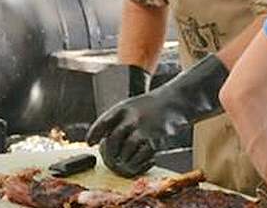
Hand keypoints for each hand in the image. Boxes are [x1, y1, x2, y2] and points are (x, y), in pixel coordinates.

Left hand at [86, 55, 228, 177]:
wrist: (176, 102)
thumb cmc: (152, 106)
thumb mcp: (131, 106)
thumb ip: (117, 119)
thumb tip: (103, 136)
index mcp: (123, 109)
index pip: (103, 123)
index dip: (94, 134)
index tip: (90, 142)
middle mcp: (131, 119)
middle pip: (112, 141)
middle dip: (109, 153)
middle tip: (110, 158)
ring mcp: (143, 131)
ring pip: (125, 152)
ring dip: (123, 160)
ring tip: (124, 161)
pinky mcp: (155, 142)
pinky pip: (140, 158)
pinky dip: (137, 163)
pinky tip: (138, 161)